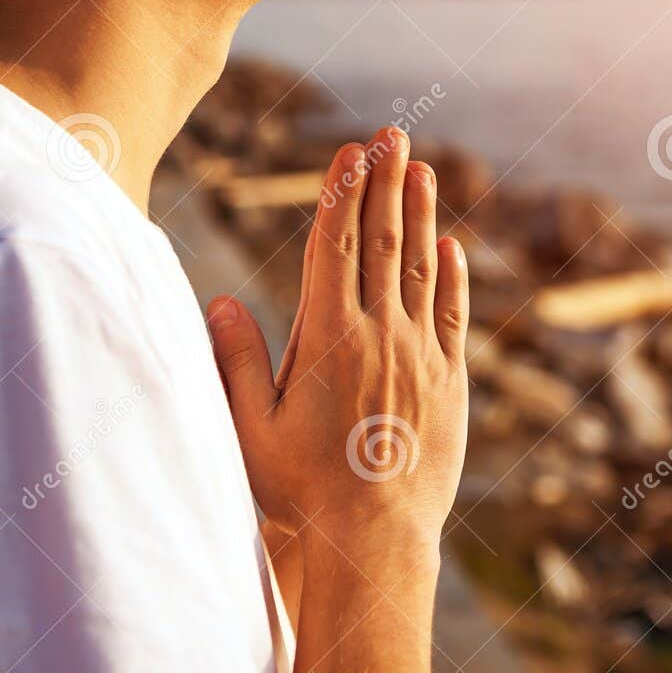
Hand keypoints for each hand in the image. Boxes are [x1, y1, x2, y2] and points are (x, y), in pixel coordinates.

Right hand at [206, 129, 467, 560]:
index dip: (341, 192)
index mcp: (327, 337)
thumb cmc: (303, 489)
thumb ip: (236, 361)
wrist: (377, 540)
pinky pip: (451, 315)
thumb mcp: (253, 427)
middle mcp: (378, 334)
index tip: (348, 151)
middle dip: (384, 181)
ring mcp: (418, 355)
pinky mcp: (447, 381)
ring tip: (420, 166)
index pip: (335, 245)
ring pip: (420, 267)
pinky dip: (451, 276)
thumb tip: (220, 300)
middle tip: (391, 132)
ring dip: (419, 212)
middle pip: (382, 240)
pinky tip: (450, 244)